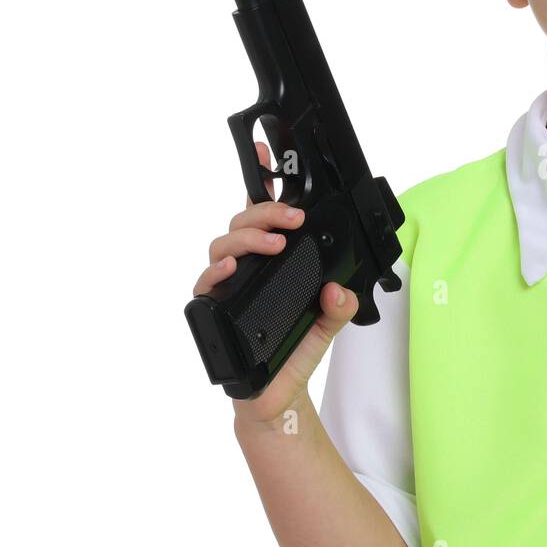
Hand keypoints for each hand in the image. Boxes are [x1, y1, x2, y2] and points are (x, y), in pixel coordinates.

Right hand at [192, 140, 359, 432]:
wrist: (276, 396)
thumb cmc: (295, 353)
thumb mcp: (328, 325)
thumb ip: (340, 305)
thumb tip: (339, 290)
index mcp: (272, 262)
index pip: (264, 215)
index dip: (261, 180)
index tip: (265, 150)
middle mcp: (247, 268)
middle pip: (243, 221)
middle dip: (267, 212)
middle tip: (294, 220)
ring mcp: (228, 286)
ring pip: (223, 244)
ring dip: (248, 237)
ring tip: (273, 243)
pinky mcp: (214, 309)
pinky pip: (206, 284)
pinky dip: (217, 271)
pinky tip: (233, 266)